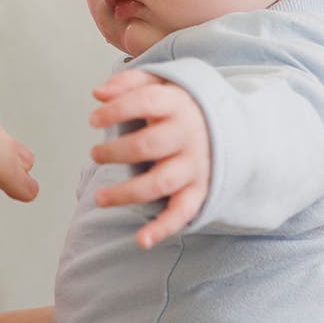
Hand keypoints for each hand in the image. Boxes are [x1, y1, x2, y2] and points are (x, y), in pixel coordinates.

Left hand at [88, 70, 208, 248]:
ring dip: (127, 193)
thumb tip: (97, 94)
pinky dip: (164, 228)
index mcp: (178, 104)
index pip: (146, 102)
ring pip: (160, 183)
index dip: (117, 110)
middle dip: (116, 152)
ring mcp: (196, 165)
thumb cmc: (181, 105)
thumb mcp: (160, 84)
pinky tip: (141, 239)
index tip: (93, 119)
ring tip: (99, 198)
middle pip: (149, 145)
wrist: (231, 126)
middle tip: (95, 154)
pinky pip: (183, 211)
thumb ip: (128, 83)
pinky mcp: (200, 189)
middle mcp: (189, 135)